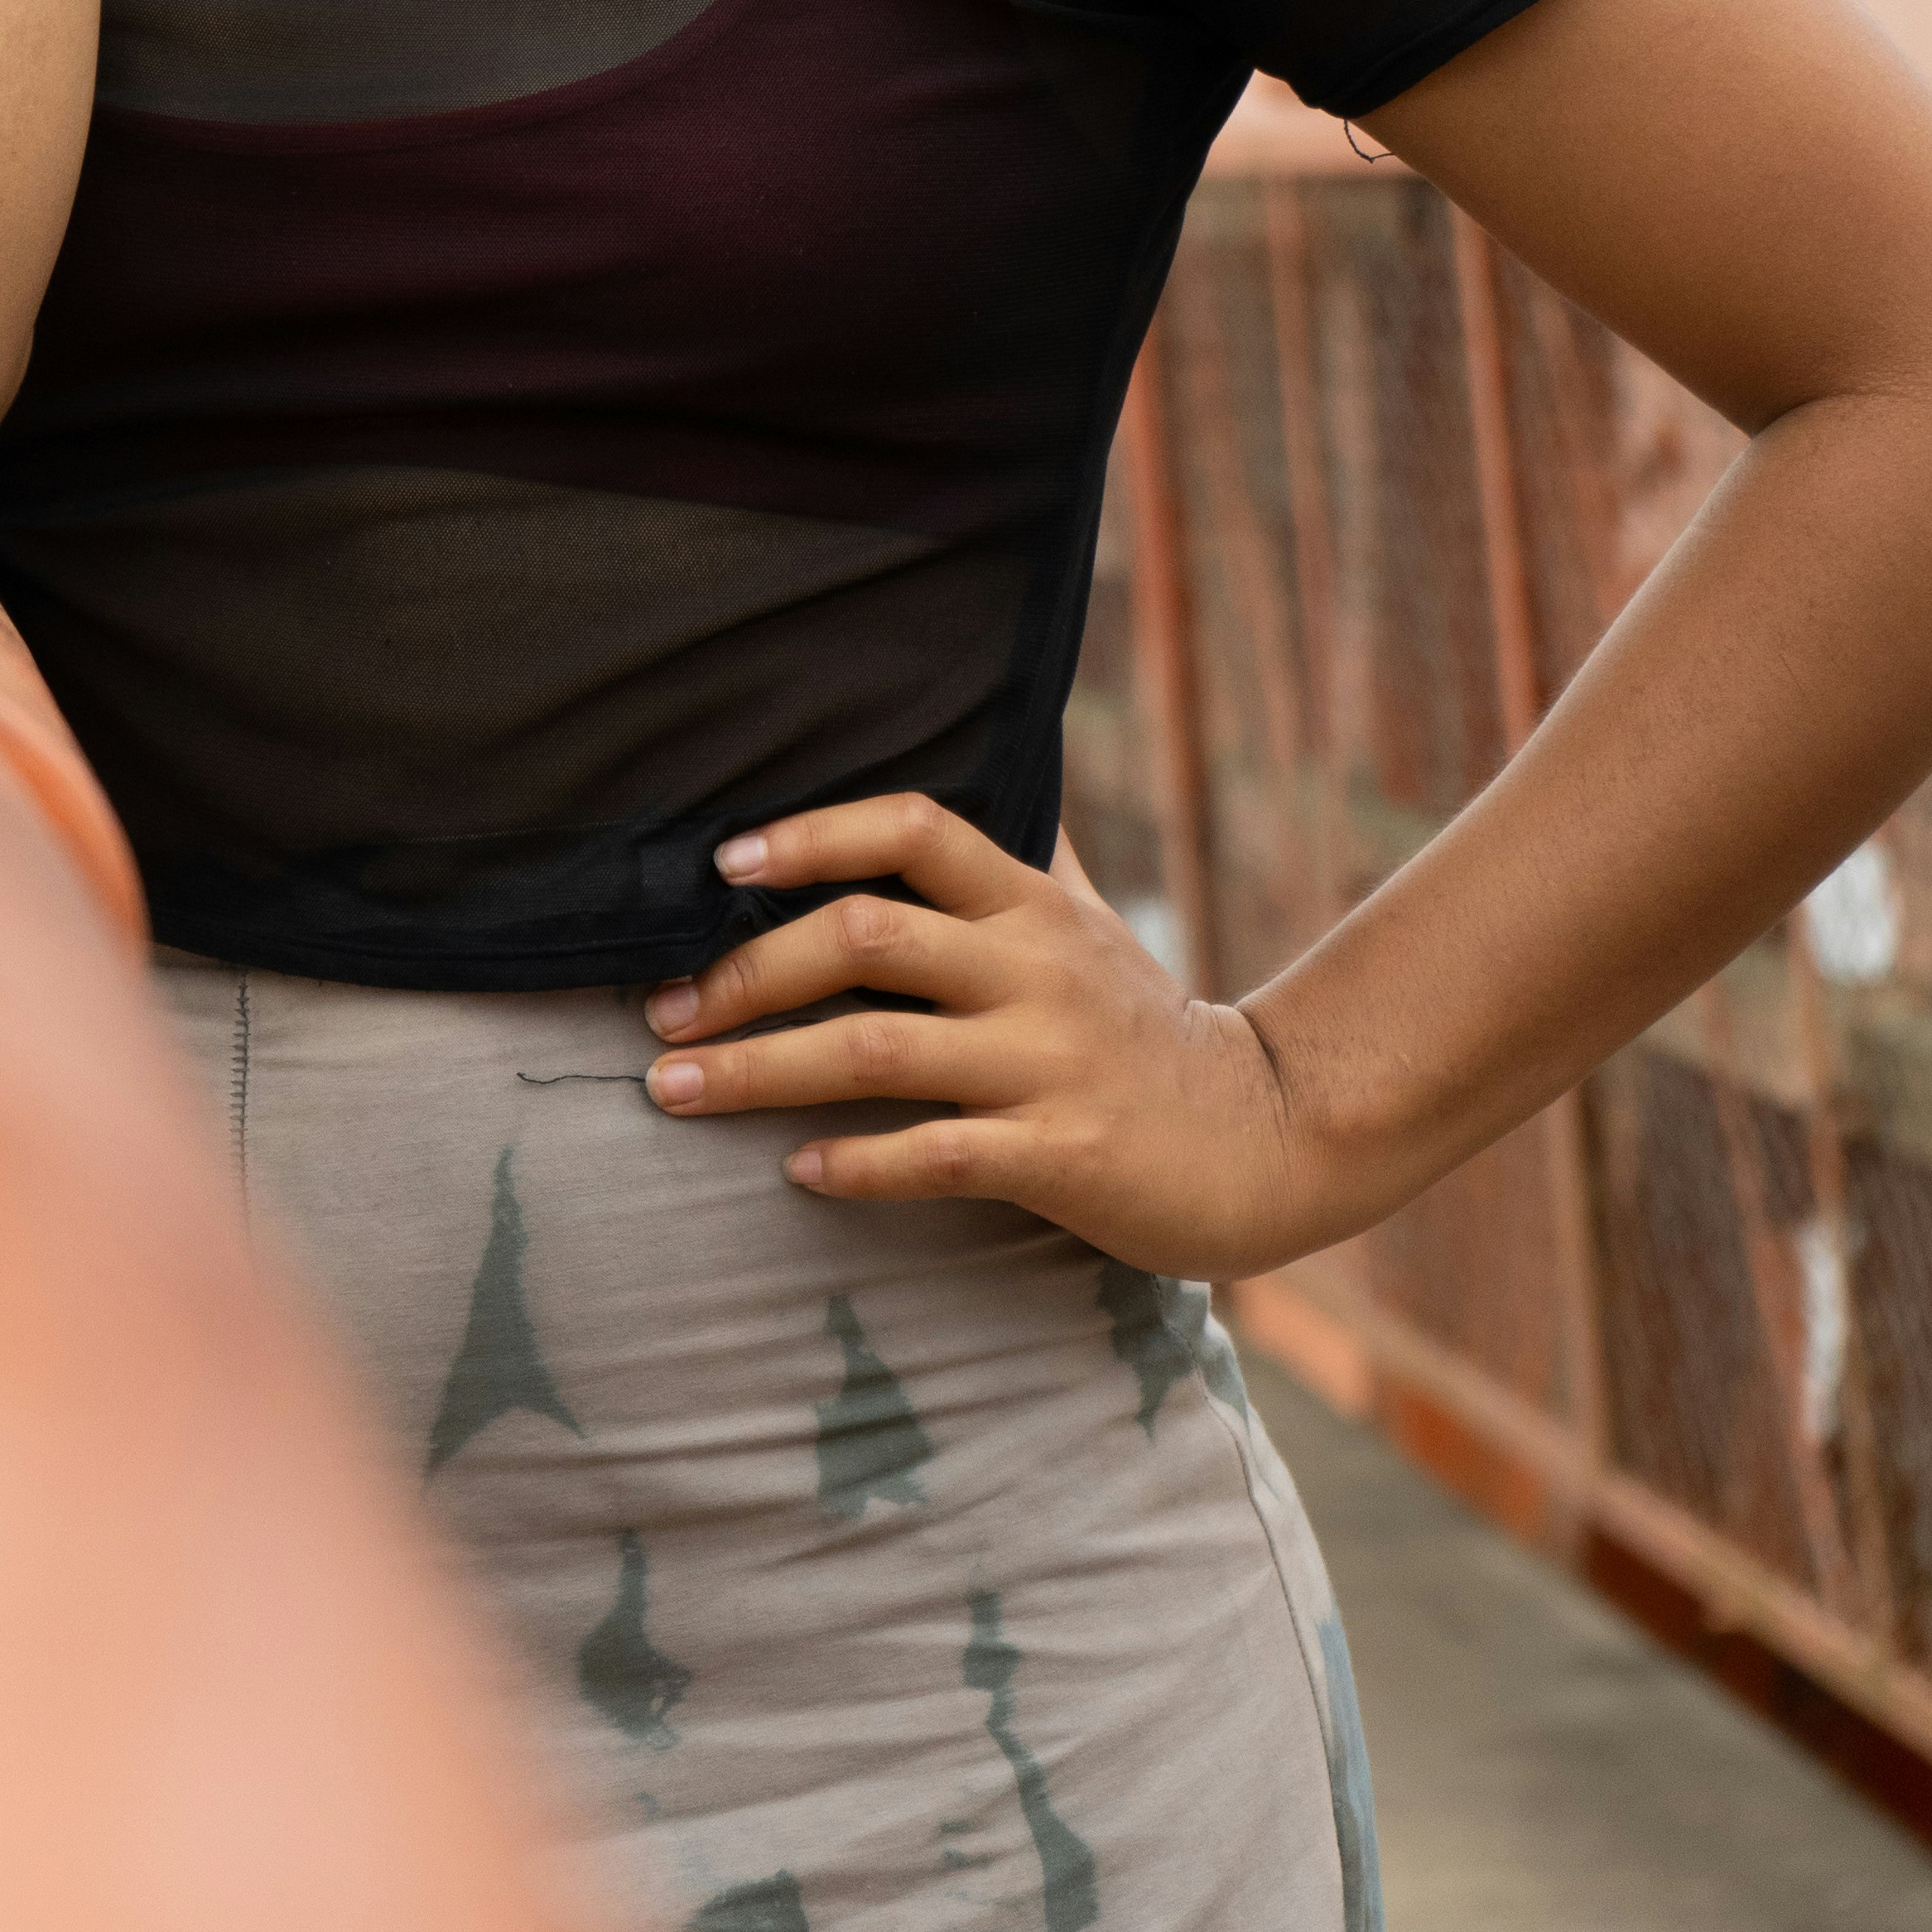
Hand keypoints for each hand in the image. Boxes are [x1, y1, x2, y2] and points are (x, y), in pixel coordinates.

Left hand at [638, 798, 1312, 1276]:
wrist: (1270, 1138)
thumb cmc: (1152, 1029)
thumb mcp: (1094, 925)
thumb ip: (1032, 858)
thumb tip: (992, 760)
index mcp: (1032, 903)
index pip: (915, 827)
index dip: (813, 834)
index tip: (722, 864)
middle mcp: (1035, 968)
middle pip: (865, 937)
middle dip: (745, 973)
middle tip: (660, 1014)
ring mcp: (1049, 1060)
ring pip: (876, 1050)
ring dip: (758, 1073)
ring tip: (674, 1093)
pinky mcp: (1065, 1154)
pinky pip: (935, 1154)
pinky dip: (853, 1163)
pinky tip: (796, 1171)